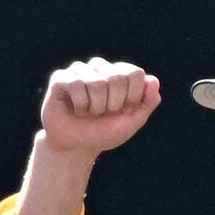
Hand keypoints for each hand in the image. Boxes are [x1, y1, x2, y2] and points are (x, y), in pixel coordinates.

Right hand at [31, 59, 160, 162]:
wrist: (75, 147)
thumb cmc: (103, 132)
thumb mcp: (131, 122)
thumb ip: (147, 103)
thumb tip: (153, 80)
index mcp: (120, 73)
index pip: (135, 73)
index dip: (132, 97)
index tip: (123, 110)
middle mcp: (101, 67)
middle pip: (117, 77)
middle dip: (113, 104)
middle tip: (103, 113)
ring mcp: (80, 70)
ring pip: (97, 83)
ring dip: (95, 107)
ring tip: (89, 112)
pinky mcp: (61, 77)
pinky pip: (77, 84)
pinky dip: (80, 105)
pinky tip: (77, 110)